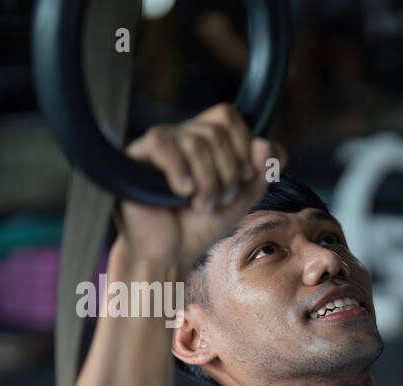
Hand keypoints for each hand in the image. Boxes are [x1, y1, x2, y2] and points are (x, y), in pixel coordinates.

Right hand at [115, 103, 286, 271]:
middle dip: (228, 173)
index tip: (245, 177)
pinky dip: (180, 172)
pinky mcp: (137, 155)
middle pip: (215, 131)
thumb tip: (265, 143)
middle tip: (219, 200)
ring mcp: (160, 144)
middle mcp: (181, 136)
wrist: (172, 252)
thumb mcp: (242, 198)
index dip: (243, 145)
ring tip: (201, 205)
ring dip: (208, 182)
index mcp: (205, 140)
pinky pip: (163, 144)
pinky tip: (181, 192)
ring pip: (195, 142)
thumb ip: (261, 171)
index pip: (228, 115)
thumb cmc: (201, 226)